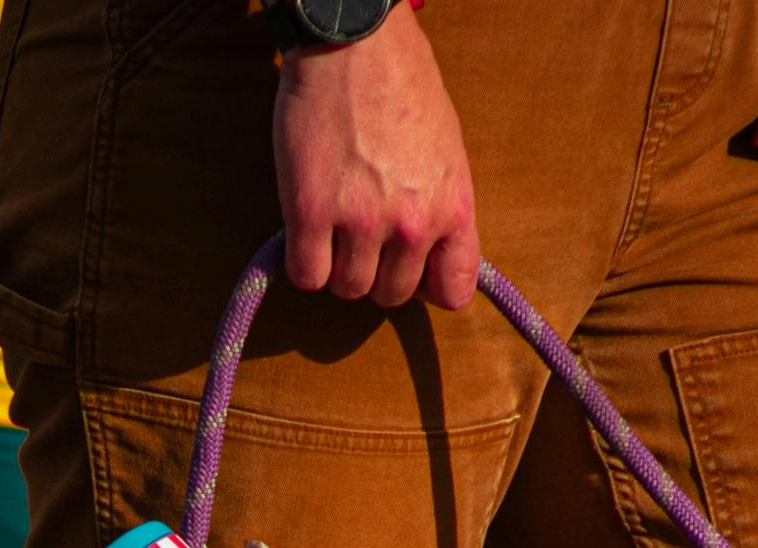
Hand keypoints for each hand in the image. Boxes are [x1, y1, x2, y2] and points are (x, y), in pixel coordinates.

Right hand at [273, 7, 477, 307]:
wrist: (355, 43)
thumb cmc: (401, 85)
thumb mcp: (445, 150)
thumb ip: (441, 207)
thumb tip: (427, 256)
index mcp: (452, 206)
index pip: (454, 290)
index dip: (428, 287)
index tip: (410, 270)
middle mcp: (412, 222)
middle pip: (390, 294)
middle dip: (375, 272)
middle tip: (360, 237)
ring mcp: (361, 221)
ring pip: (346, 288)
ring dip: (336, 266)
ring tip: (332, 226)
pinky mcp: (310, 214)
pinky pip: (306, 276)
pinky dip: (303, 262)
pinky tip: (305, 232)